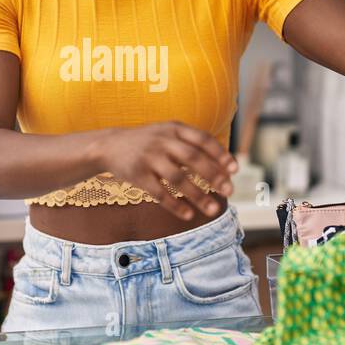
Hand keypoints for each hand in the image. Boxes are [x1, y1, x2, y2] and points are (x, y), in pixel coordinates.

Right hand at [96, 122, 236, 220]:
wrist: (109, 145)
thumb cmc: (148, 142)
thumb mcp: (168, 133)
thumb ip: (191, 143)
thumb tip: (224, 165)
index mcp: (174, 128)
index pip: (203, 139)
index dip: (220, 154)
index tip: (234, 170)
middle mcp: (162, 141)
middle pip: (193, 158)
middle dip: (213, 175)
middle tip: (229, 191)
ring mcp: (148, 158)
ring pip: (177, 178)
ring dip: (198, 195)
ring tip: (213, 210)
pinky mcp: (137, 175)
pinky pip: (159, 193)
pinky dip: (175, 206)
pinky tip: (188, 215)